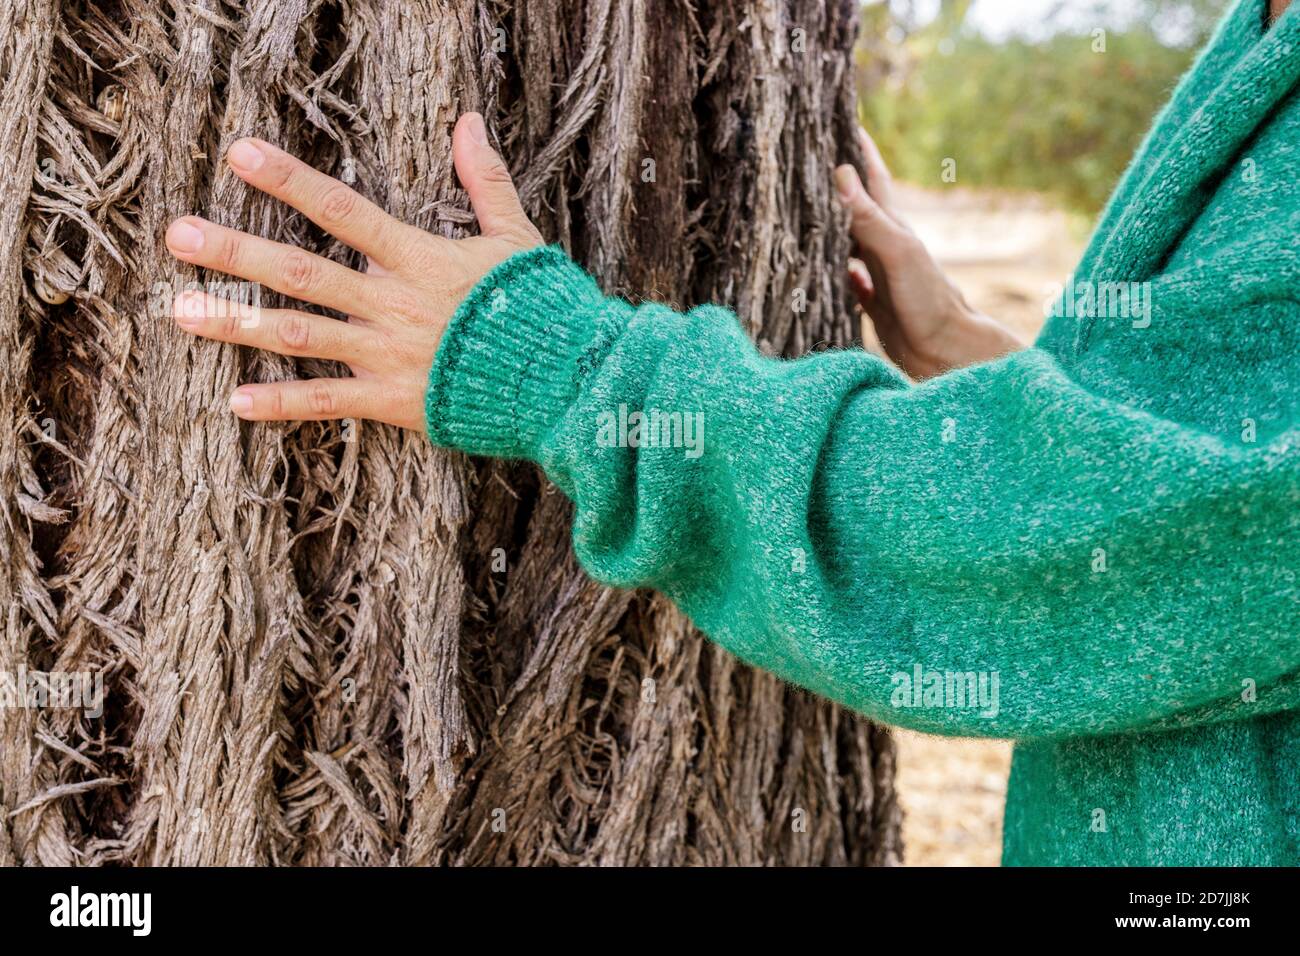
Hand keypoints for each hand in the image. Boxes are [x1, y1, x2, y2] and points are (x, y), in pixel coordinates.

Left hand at [165, 112, 542, 431]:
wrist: (566, 380)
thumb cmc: (541, 307)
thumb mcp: (517, 237)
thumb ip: (485, 181)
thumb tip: (468, 120)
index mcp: (419, 258)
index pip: (342, 210)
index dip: (289, 179)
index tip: (239, 153)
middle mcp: (392, 303)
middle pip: (300, 271)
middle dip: (236, 250)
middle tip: (177, 234)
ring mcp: (388, 354)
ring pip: (298, 333)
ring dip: (236, 322)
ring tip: (180, 312)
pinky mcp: (395, 402)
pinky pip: (328, 402)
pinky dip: (282, 403)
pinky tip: (234, 401)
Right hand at [835, 129, 1023, 379]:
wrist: (945, 351)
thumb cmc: (928, 300)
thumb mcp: (898, 253)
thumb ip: (869, 218)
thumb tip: (841, 175)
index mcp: (892, 227)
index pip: (871, 177)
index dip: (858, 147)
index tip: (841, 114)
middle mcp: (883, 245)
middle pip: (855, 204)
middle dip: (836, 178)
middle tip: (813, 153)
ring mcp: (877, 272)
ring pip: (847, 239)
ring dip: (829, 221)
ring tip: (805, 203)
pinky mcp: (871, 301)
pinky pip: (844, 277)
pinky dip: (829, 267)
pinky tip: (819, 266)